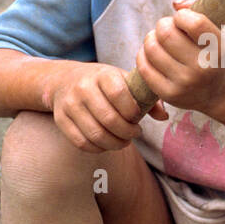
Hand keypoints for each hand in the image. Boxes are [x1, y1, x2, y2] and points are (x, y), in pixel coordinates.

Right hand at [45, 60, 168, 152]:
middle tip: (135, 134)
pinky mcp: (61, 120)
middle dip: (128, 133)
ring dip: (115, 144)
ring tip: (124, 141)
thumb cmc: (102, 82)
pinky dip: (98, 148)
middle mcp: (83, 88)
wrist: (64, 80)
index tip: (138, 118)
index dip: (133, 112)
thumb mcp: (122, 80)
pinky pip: (82, 143)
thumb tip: (163, 116)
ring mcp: (70, 105)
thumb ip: (145, 96)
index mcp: (102, 75)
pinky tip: (107, 143)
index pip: (120, 95)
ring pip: (96, 135)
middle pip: (109, 120)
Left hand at [134, 0, 224, 114]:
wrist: (220, 92)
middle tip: (168, 29)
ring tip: (160, 41)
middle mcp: (203, 68)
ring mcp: (185, 83)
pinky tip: (153, 54)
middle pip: (166, 33)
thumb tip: (176, 5)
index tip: (183, 19)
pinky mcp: (169, 94)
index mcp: (219, 49)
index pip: (194, 22)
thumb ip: (199, 5)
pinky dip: (144, 55)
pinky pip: (144, 67)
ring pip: (151, 48)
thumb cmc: (214, 52)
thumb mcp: (217, 28)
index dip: (182, 16)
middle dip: (163, 25)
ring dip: (151, 38)